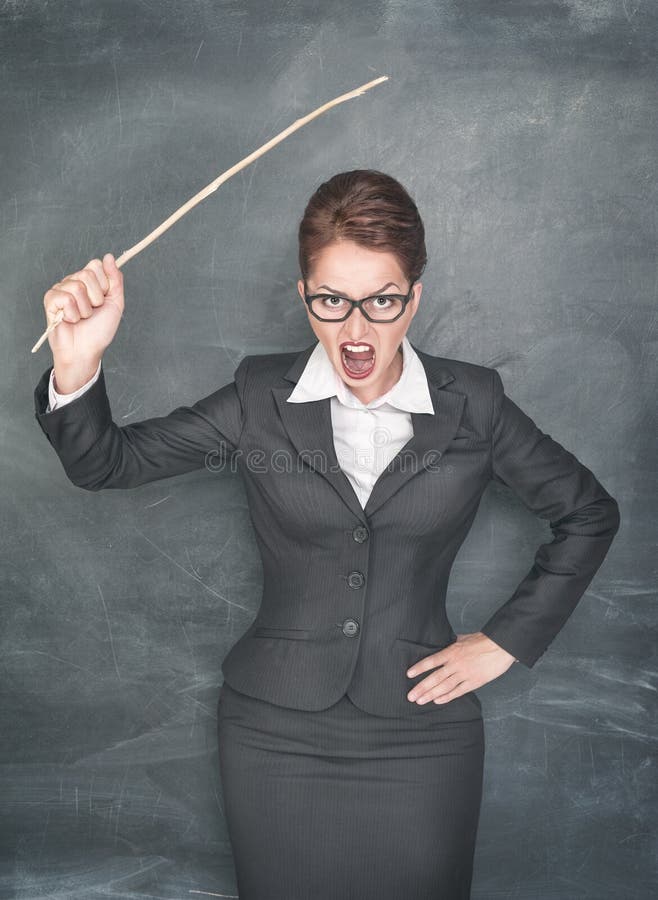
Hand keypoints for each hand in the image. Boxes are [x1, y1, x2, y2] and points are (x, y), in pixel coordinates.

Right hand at [43, 253, 123, 371]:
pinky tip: (70, 320)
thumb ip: (115, 279)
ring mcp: (60, 290)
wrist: (86, 350)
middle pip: (87, 274)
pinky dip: (72, 314)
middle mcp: (73, 282)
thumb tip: (108, 256)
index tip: (103, 300)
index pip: (96, 265)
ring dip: (84, 309)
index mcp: (89, 281)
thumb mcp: (116, 303)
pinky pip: (65, 298)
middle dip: (95, 298)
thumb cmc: (99, 330)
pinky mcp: (50, 300)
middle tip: (92, 312)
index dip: (104, 285)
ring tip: (81, 317)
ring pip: (77, 287)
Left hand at [406, 632, 516, 704]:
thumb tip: (442, 643)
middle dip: (421, 688)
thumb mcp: (464, 638)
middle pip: (435, 678)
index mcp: (452, 651)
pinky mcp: (474, 682)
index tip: (409, 674)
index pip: (431, 661)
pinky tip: (437, 701)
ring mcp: (465, 674)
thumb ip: (452, 643)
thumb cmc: (483, 640)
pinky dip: (447, 697)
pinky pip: (458, 691)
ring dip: (431, 695)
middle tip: (410, 696)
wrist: (501, 646)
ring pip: (444, 687)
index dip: (419, 668)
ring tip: (420, 701)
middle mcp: (456, 664)